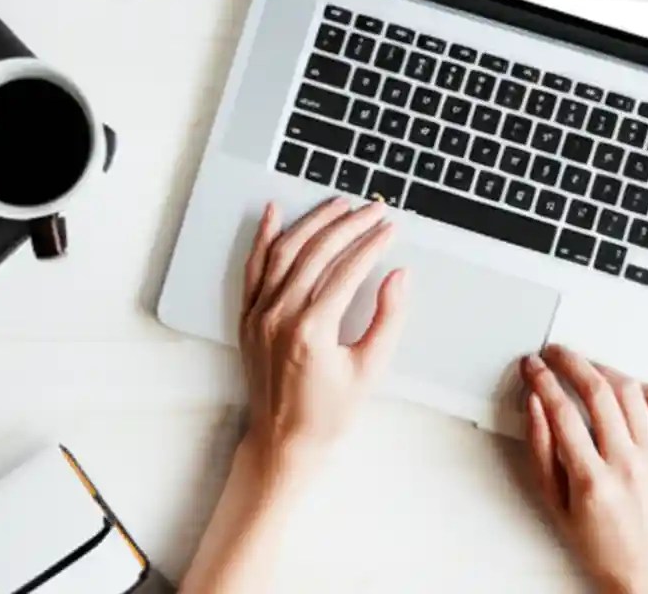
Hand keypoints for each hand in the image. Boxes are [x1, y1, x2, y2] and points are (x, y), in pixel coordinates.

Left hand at [239, 197, 407, 472]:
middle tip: (372, 209)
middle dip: (348, 225)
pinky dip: (264, 239)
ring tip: (338, 205)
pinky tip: (275, 214)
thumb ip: (388, 319)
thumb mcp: (370, 369)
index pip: (347, 270)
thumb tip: (399, 276)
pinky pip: (254, 269)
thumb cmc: (328, 413)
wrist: (284, 442)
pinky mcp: (249, 318)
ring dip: (313, 223)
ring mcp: (260, 315)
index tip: (389, 228)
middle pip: (316, 253)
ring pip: (285, 253)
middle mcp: (280, 316)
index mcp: (312, 330)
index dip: (372, 244)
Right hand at [521, 345, 647, 593]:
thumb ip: (542, 449)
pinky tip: (625, 388)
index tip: (533, 366)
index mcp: (592, 481)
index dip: (543, 380)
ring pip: (630, 390)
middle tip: (555, 354)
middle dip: (570, 362)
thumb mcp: (554, 502)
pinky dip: (643, 387)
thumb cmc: (598, 541)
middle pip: (597, 390)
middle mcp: (628, 464)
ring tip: (586, 367)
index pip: (563, 411)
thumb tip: (537, 403)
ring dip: (603, 369)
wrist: (645, 568)